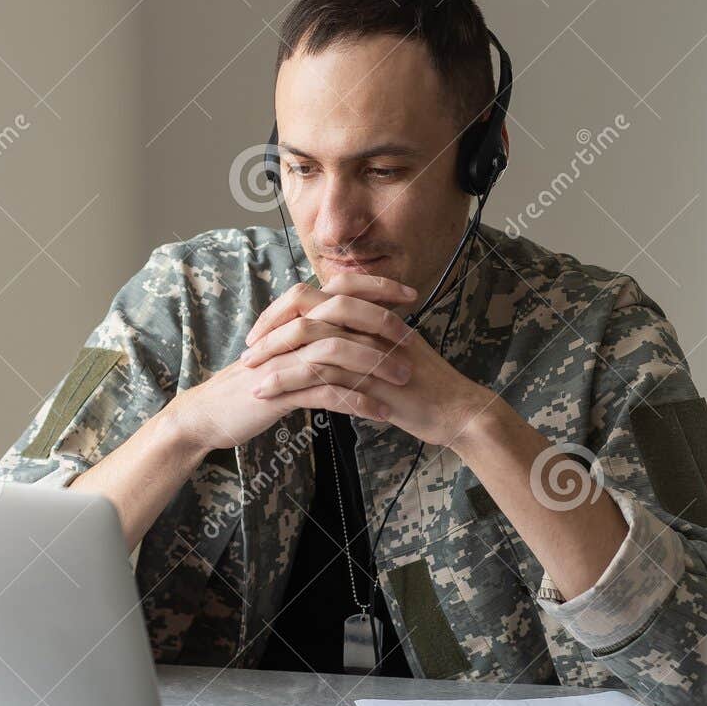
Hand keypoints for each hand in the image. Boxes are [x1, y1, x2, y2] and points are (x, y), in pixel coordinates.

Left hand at [240, 272, 496, 448]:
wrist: (458, 411)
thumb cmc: (426, 389)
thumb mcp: (392, 356)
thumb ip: (365, 344)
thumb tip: (332, 346)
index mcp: (373, 313)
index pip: (321, 294)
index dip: (287, 309)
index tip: (264, 331)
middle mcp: (369, 322)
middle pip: (307, 306)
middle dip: (271, 326)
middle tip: (248, 350)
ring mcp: (369, 347)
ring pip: (307, 338)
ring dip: (272, 356)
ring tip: (248, 375)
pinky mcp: (368, 376)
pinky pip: (318, 372)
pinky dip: (285, 381)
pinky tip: (264, 393)